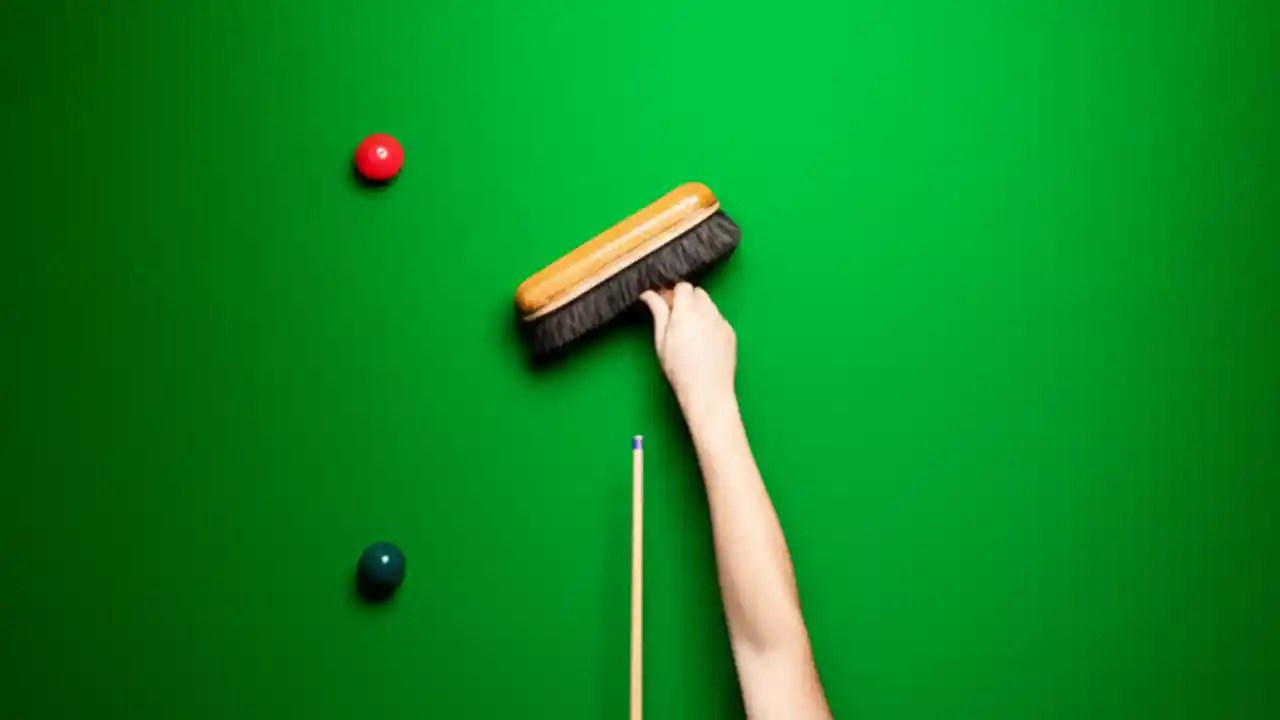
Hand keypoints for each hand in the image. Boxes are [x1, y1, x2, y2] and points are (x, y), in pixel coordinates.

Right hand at [638, 283, 737, 413]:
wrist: (708, 392)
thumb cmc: (679, 370)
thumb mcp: (661, 341)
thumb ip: (658, 313)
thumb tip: (648, 293)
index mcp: (687, 311)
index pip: (683, 286)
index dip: (673, 294)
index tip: (667, 306)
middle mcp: (707, 312)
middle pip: (698, 292)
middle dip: (687, 300)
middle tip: (676, 319)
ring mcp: (721, 321)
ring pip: (709, 305)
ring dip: (699, 310)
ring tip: (690, 332)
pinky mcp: (731, 332)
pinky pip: (718, 319)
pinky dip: (710, 322)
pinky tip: (704, 342)